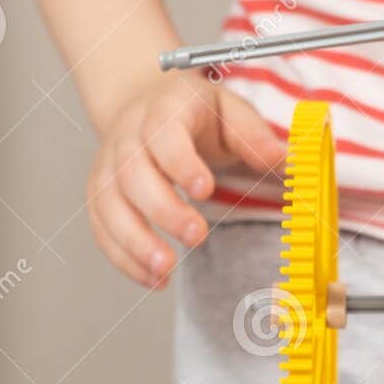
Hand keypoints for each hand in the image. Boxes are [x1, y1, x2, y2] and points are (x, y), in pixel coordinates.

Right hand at [87, 74, 285, 287]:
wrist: (146, 105)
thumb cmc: (195, 114)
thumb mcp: (230, 110)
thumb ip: (254, 135)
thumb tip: (283, 160)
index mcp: (164, 110)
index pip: (164, 134)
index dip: (181, 163)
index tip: (205, 190)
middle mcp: (128, 137)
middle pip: (133, 174)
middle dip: (163, 209)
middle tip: (197, 236)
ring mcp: (108, 167)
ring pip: (108, 205)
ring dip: (134, 242)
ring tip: (165, 270)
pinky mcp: (99, 195)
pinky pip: (102, 228)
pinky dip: (123, 257)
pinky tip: (153, 279)